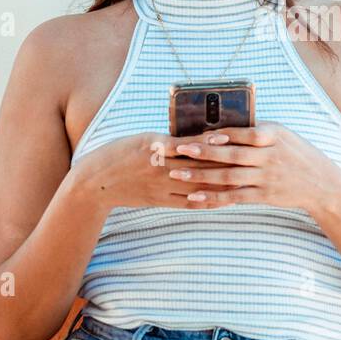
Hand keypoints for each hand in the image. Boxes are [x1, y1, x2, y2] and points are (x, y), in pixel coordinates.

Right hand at [69, 131, 251, 209]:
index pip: (189, 143)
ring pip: (195, 185)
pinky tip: (222, 200)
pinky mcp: (158, 200)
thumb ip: (167, 140)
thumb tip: (195, 137)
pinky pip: (186, 202)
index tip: (230, 138)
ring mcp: (159, 185)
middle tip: (245, 161)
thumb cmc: (119, 154)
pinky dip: (205, 201)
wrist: (95, 182)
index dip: (210, 142)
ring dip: (219, 184)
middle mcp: (159, 165)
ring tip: (242, 181)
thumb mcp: (142, 139)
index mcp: (155, 145)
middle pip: (196, 165)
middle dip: (222, 163)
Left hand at [167, 122, 340, 211]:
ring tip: (179, 173)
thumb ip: (258, 131)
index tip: (201, 133)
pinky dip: (214, 197)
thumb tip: (223, 127)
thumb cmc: (297, 154)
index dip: (223, 133)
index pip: (246, 133)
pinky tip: (195, 196)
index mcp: (275, 136)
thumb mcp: (284, 135)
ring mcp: (267, 177)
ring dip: (201, 175)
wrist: (322, 184)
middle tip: (180, 149)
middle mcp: (270, 156)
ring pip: (229, 176)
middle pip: (233, 154)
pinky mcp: (264, 195)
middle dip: (204, 152)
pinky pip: (235, 196)